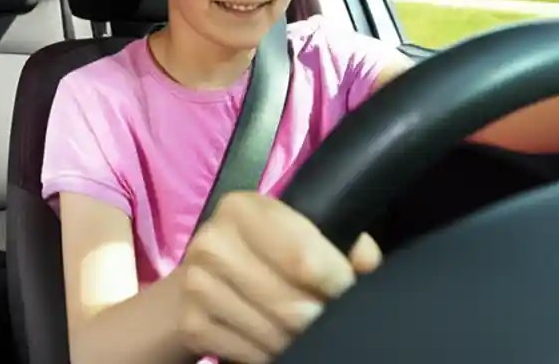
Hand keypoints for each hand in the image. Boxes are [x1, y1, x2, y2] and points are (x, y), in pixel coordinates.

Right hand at [168, 192, 380, 363]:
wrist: (200, 274)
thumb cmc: (263, 249)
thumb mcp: (296, 229)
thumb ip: (339, 240)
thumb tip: (366, 263)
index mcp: (241, 209)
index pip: (303, 257)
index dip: (337, 282)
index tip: (347, 290)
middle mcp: (213, 243)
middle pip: (290, 304)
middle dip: (319, 318)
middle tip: (326, 315)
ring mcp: (198, 285)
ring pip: (274, 335)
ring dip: (297, 340)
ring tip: (300, 327)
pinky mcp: (192, 324)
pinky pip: (251, 354)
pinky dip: (270, 354)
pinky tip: (273, 339)